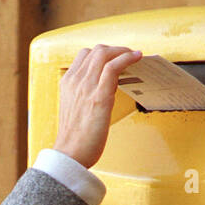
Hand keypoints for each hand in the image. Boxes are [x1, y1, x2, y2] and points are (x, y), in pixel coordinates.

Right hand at [52, 44, 141, 169]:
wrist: (70, 155)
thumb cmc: (75, 140)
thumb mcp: (74, 110)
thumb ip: (83, 96)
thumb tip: (102, 89)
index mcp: (67, 84)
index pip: (84, 55)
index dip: (102, 53)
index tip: (115, 58)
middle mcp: (75, 81)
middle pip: (96, 51)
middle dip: (115, 49)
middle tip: (128, 56)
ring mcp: (86, 87)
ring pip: (104, 54)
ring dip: (123, 51)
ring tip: (134, 56)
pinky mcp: (99, 97)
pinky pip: (113, 67)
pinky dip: (127, 58)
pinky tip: (137, 58)